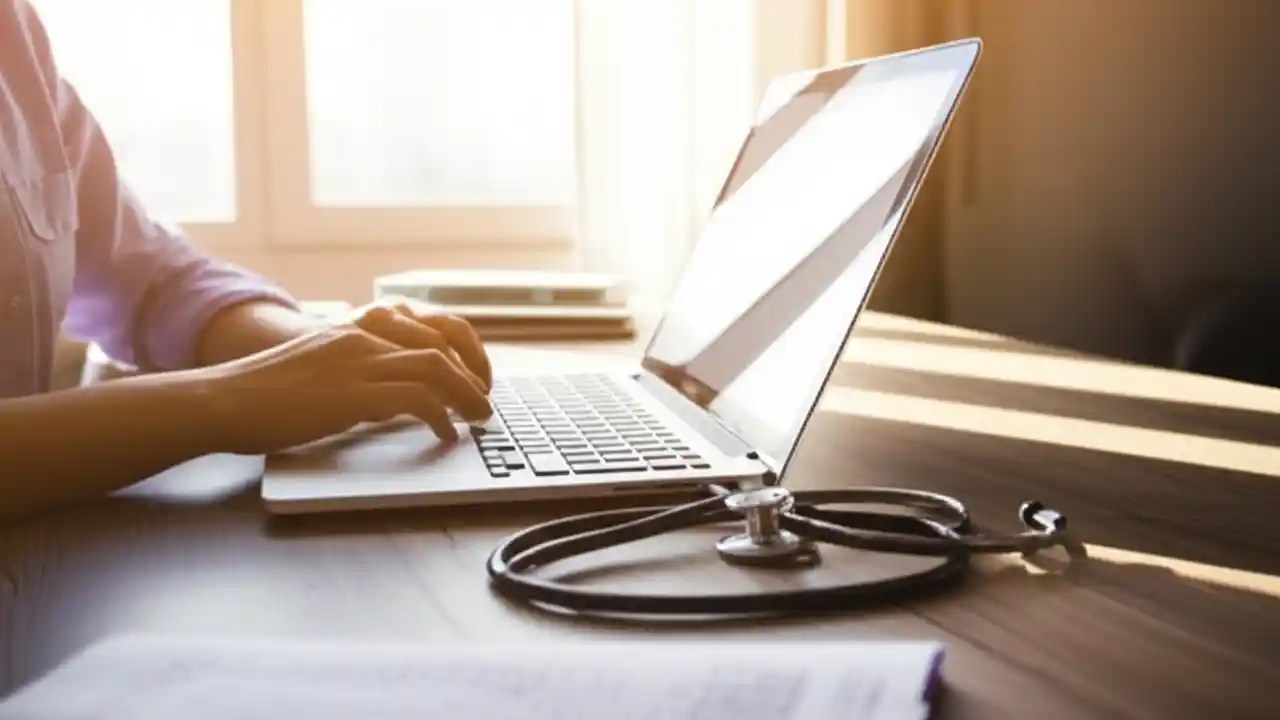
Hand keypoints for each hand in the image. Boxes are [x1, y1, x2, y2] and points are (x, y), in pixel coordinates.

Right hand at [196, 310, 492, 454]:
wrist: (222, 400)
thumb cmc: (261, 396)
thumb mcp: (316, 373)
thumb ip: (355, 375)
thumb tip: (392, 400)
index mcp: (353, 328)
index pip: (427, 326)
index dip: (461, 352)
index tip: (473, 377)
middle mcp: (361, 337)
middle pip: (440, 344)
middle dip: (472, 374)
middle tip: (484, 403)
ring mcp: (358, 362)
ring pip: (436, 367)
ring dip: (466, 395)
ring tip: (479, 418)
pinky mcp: (353, 394)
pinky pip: (417, 398)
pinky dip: (440, 416)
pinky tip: (445, 434)